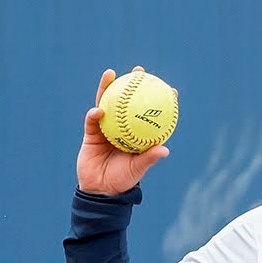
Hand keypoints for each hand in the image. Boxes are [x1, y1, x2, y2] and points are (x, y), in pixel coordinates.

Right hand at [76, 67, 169, 194]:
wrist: (100, 190)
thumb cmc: (122, 181)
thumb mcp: (137, 169)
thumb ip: (148, 158)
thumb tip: (165, 149)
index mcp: (137, 135)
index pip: (151, 115)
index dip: (160, 101)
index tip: (170, 90)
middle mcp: (123, 128)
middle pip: (128, 101)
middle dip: (133, 84)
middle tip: (139, 71)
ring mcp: (106, 128)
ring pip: (108, 103)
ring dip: (109, 87)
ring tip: (111, 73)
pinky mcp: (91, 133)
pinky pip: (93, 120)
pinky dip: (96, 113)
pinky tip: (99, 109)